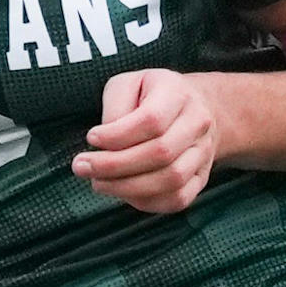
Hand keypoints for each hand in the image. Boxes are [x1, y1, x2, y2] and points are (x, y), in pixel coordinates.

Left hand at [74, 68, 220, 214]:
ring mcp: (203, 153)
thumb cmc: (151, 95)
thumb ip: (115, 108)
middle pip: (161, 153)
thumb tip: (105, 143)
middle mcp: (198, 123)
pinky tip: (122, 193)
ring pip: (171, 180)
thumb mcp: (127, 84)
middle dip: (115, 165)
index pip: (151, 120)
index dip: (117, 135)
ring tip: (98, 183)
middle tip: (82, 167)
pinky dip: (146, 202)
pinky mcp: (201, 177)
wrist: (194, 106)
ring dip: (128, 188)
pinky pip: (177, 199)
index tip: (91, 138)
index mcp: (178, 93)